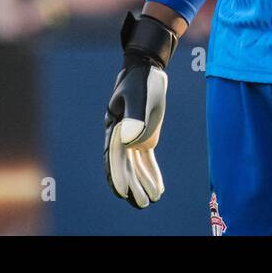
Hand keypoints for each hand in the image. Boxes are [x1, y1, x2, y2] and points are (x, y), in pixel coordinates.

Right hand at [104, 12, 177, 208]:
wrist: (147, 69)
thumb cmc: (141, 81)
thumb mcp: (139, 96)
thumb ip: (135, 117)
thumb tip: (129, 141)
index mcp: (114, 127)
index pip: (113, 156)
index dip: (116, 175)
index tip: (122, 191)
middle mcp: (121, 136)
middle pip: (124, 166)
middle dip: (131, 186)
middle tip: (140, 204)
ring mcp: (133, 138)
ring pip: (135, 166)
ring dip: (142, 183)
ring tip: (150, 201)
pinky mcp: (145, 137)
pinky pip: (147, 159)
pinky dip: (151, 173)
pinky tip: (158, 188)